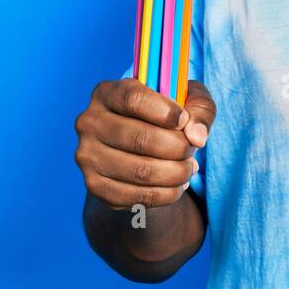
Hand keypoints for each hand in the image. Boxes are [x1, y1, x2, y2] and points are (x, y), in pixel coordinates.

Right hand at [74, 78, 216, 209]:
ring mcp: (88, 156)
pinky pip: (136, 196)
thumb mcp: (187, 101)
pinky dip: (167, 194)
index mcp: (107, 93)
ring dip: (176, 173)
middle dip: (178, 147)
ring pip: (140, 171)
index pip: (133, 99)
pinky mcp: (95, 186)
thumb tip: (197, 136)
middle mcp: (89, 122)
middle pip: (140, 138)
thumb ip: (200, 108)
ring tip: (189, 168)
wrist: (139, 152)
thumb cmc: (165, 118)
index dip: (165, 112)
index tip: (184, 121)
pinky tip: (178, 184)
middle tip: (193, 149)